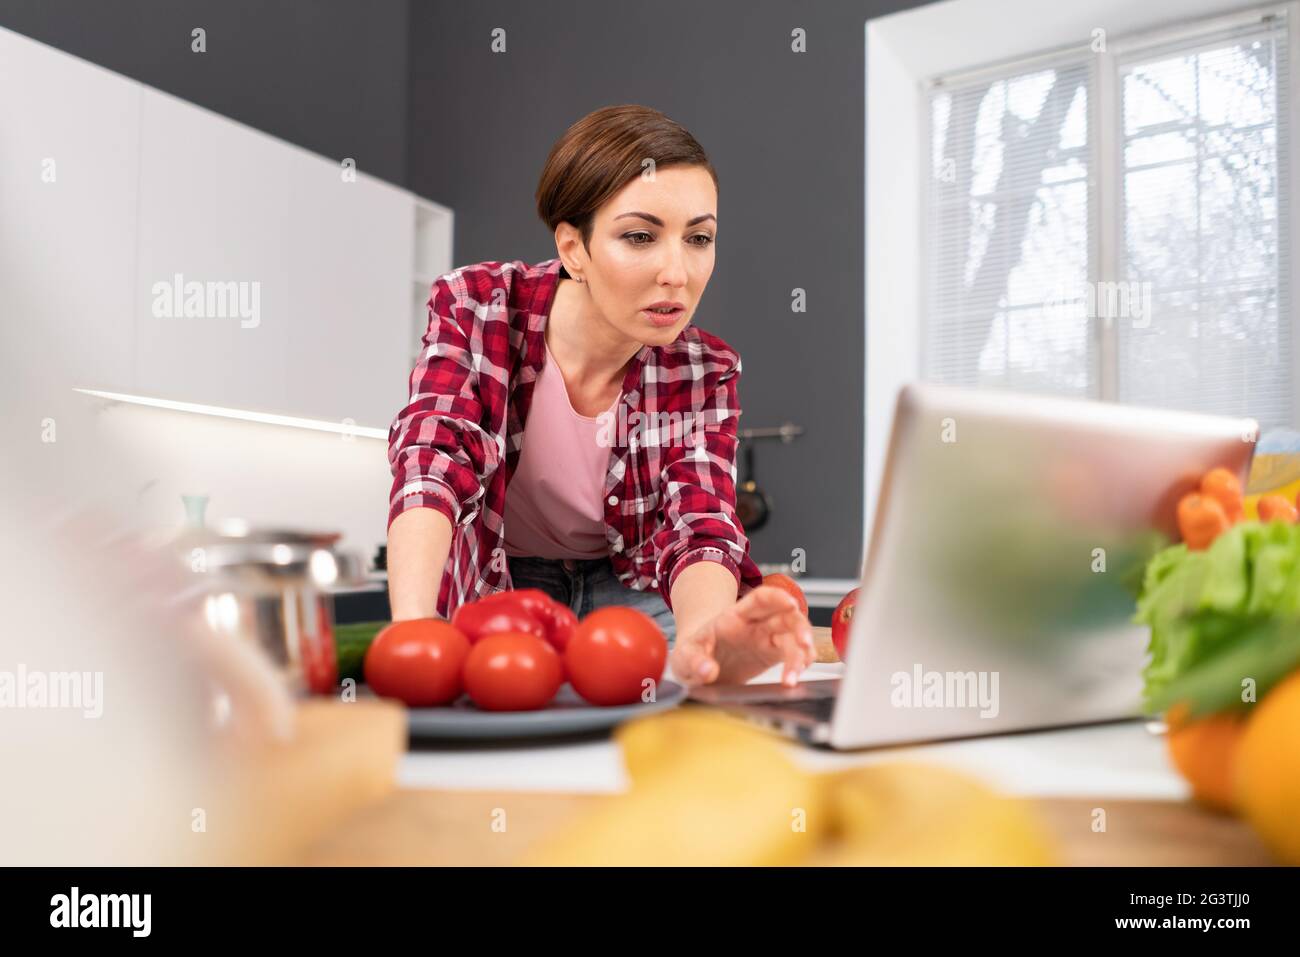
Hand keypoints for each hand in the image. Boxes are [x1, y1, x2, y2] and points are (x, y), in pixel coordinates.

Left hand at [669, 585, 814, 687]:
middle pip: (785, 616)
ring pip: (794, 636)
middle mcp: (755, 624)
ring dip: (802, 652)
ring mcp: (767, 638)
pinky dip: (801, 662)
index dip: (776, 597)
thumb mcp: (684, 657)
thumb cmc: (693, 654)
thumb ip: (695, 662)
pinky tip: (796, 676)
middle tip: (804, 644)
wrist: (699, 665)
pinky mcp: (773, 655)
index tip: (790, 603)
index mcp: (734, 617)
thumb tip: (708, 671)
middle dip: (800, 627)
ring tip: (794, 676)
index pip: (759, 599)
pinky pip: (794, 653)